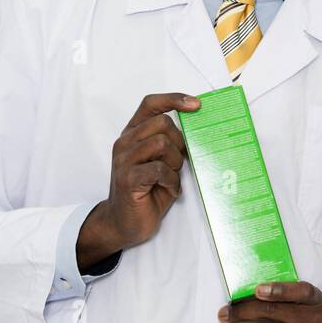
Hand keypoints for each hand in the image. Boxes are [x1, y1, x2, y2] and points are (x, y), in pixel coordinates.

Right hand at [76, 92, 198, 269]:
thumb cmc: (147, 191)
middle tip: (178, 164)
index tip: (196, 105)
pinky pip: (159, 169)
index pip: (150, 103)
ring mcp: (123, 160)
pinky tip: (169, 190)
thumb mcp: (161, 162)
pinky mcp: (127, 179)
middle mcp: (125, 142)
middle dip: (179, 143)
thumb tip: (197, 131)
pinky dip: (171, 181)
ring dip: (175, 163)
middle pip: (162, 123)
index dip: (174, 99)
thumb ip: (171, 144)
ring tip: (171, 178)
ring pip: (162, 143)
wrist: (124, 223)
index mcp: (133, 133)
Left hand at [216, 281, 321, 322]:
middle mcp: (314, 320)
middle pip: (272, 313)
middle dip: (242, 312)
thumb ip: (288, 298)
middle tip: (224, 313)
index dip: (278, 290)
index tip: (257, 290)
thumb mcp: (309, 307)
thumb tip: (248, 295)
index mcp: (315, 301)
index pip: (299, 291)